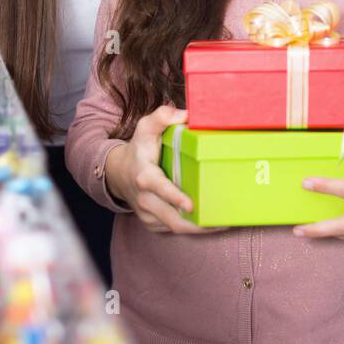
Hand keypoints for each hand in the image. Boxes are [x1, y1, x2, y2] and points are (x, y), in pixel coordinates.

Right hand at [104, 105, 225, 235]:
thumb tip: (185, 114)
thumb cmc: (139, 149)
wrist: (119, 173)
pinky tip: (212, 223)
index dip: (174, 197)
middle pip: (172, 218)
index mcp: (144, 176)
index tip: (191, 205)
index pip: (159, 189)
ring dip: (200, 229)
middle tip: (223, 221)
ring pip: (176, 227)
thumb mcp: (145, 128)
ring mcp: (148, 214)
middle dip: (197, 224)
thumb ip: (162, 117)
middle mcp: (145, 199)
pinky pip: (174, 230)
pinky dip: (193, 229)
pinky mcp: (153, 224)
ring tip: (225, 224)